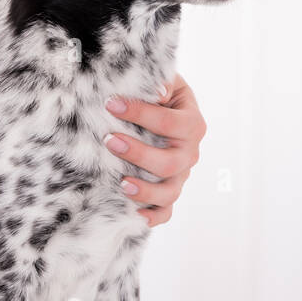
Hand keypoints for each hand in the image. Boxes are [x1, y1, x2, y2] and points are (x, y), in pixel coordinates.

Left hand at [103, 74, 206, 226]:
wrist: (165, 113)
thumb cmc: (160, 96)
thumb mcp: (165, 83)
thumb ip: (159, 83)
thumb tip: (157, 92)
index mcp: (192, 124)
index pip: (169, 123)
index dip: (140, 113)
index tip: (110, 103)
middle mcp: (189, 153)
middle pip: (169, 163)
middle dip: (138, 154)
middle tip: (109, 141)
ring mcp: (181, 176)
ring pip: (169, 193)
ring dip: (145, 191)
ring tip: (121, 183)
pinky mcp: (169, 193)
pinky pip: (165, 212)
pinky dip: (152, 217)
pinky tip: (135, 214)